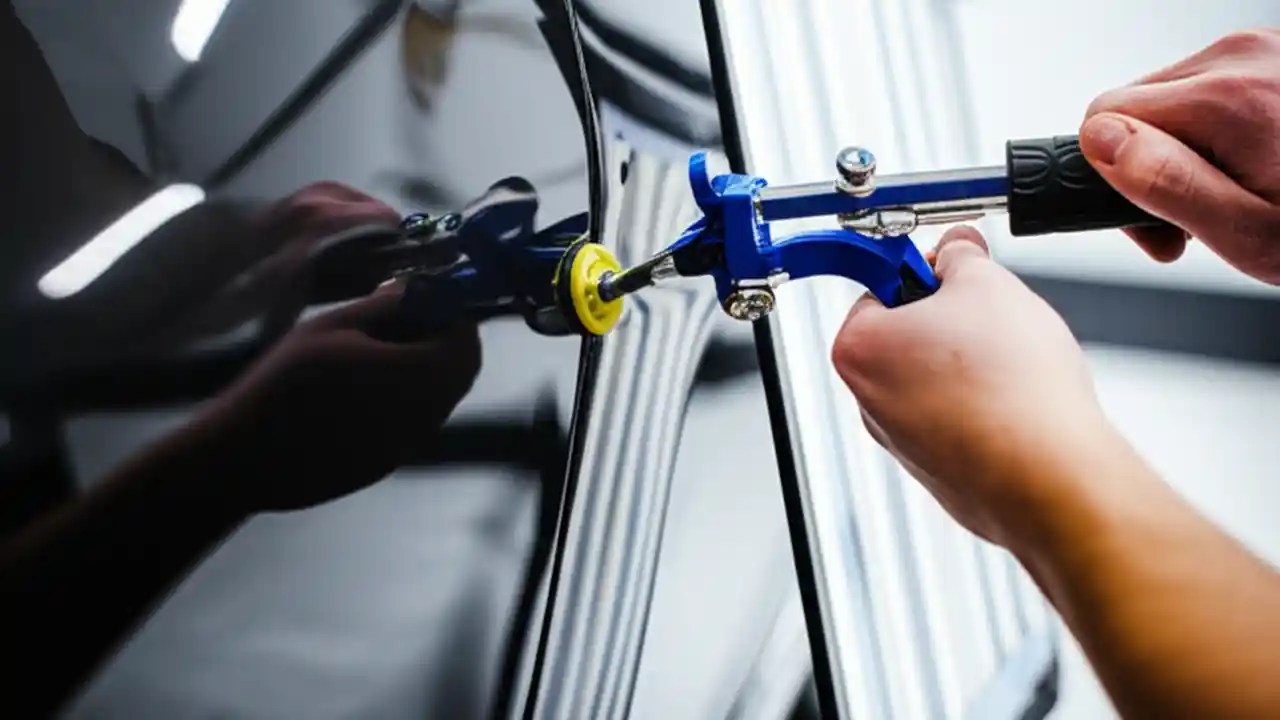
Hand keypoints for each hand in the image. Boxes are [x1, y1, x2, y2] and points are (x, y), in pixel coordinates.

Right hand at [203, 283, 480, 512]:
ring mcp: (409, 445)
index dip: (453, 313)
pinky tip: (356, 388)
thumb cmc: (286, 381)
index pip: (465, 339)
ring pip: (437, 398)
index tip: (426, 296)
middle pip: (458, 371)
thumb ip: (384, 305)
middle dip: (440, 339)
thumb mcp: (333, 326)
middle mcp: (427, 415)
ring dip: (421, 368)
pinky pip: (412, 422)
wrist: (246, 457)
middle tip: (402, 318)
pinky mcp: (387, 464)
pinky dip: (402, 398)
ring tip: (375, 349)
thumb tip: (415, 289)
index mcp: (419, 376)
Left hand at [831, 227, 1116, 547]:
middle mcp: (867, 401)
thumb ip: (963, 257)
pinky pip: (960, 422)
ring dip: (974, 367)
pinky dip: (987, 410)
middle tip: (995, 321)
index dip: (927, 272)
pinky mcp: (938, 471)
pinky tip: (1018, 409)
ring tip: (1014, 371)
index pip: (881, 287)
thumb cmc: (1012, 389)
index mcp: (858, 348)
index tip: (956, 271)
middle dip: (954, 322)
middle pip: (908, 336)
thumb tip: (957, 248)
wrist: (1051, 479)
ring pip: (937, 380)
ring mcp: (901, 442)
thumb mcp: (988, 286)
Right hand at [1081, 28, 1279, 282]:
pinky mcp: (1275, 57)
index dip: (1114, 180)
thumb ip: (1166, 184)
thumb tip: (1100, 141)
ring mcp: (1263, 51)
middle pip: (1133, 106)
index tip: (1158, 222)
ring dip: (1184, 151)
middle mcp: (1242, 56)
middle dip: (1150, 165)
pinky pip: (1208, 91)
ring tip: (1233, 194)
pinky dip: (1217, 133)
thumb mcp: (1247, 232)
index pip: (1102, 118)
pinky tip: (1253, 166)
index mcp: (1227, 96)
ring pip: (1168, 100)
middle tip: (1198, 218)